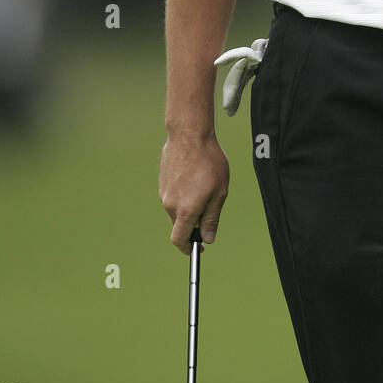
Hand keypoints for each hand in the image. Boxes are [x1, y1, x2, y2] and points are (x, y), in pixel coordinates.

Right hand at [159, 134, 229, 254]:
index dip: (188, 248)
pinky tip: (194, 176)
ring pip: (177, 209)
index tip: (198, 247)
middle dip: (193, 222)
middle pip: (180, 224)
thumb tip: (207, 238)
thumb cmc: (209, 162)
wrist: (189, 135)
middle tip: (210, 206)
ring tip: (204, 184)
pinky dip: (183, 194)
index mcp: (185, 210)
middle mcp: (170, 204)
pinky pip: (173, 195)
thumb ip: (211, 218)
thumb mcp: (219, 192)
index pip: (180, 240)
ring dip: (189, 206)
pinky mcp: (162, 182)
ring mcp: (164, 192)